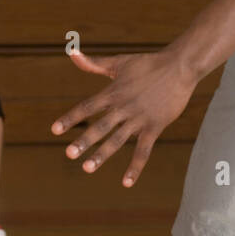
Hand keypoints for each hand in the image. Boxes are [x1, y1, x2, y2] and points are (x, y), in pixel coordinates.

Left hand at [51, 49, 199, 185]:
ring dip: (102, 154)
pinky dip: (135, 167)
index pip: (87, 106)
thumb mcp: (119, 62)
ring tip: (87, 168)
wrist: (179, 67)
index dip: (70, 118)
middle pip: (100, 126)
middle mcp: (124, 106)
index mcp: (113, 92)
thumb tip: (71, 52)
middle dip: (84, 140)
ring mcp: (139, 118)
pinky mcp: (155, 126)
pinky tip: (126, 182)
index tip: (55, 130)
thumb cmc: (147, 64)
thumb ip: (94, 64)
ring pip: (118, 139)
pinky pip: (143, 150)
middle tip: (69, 154)